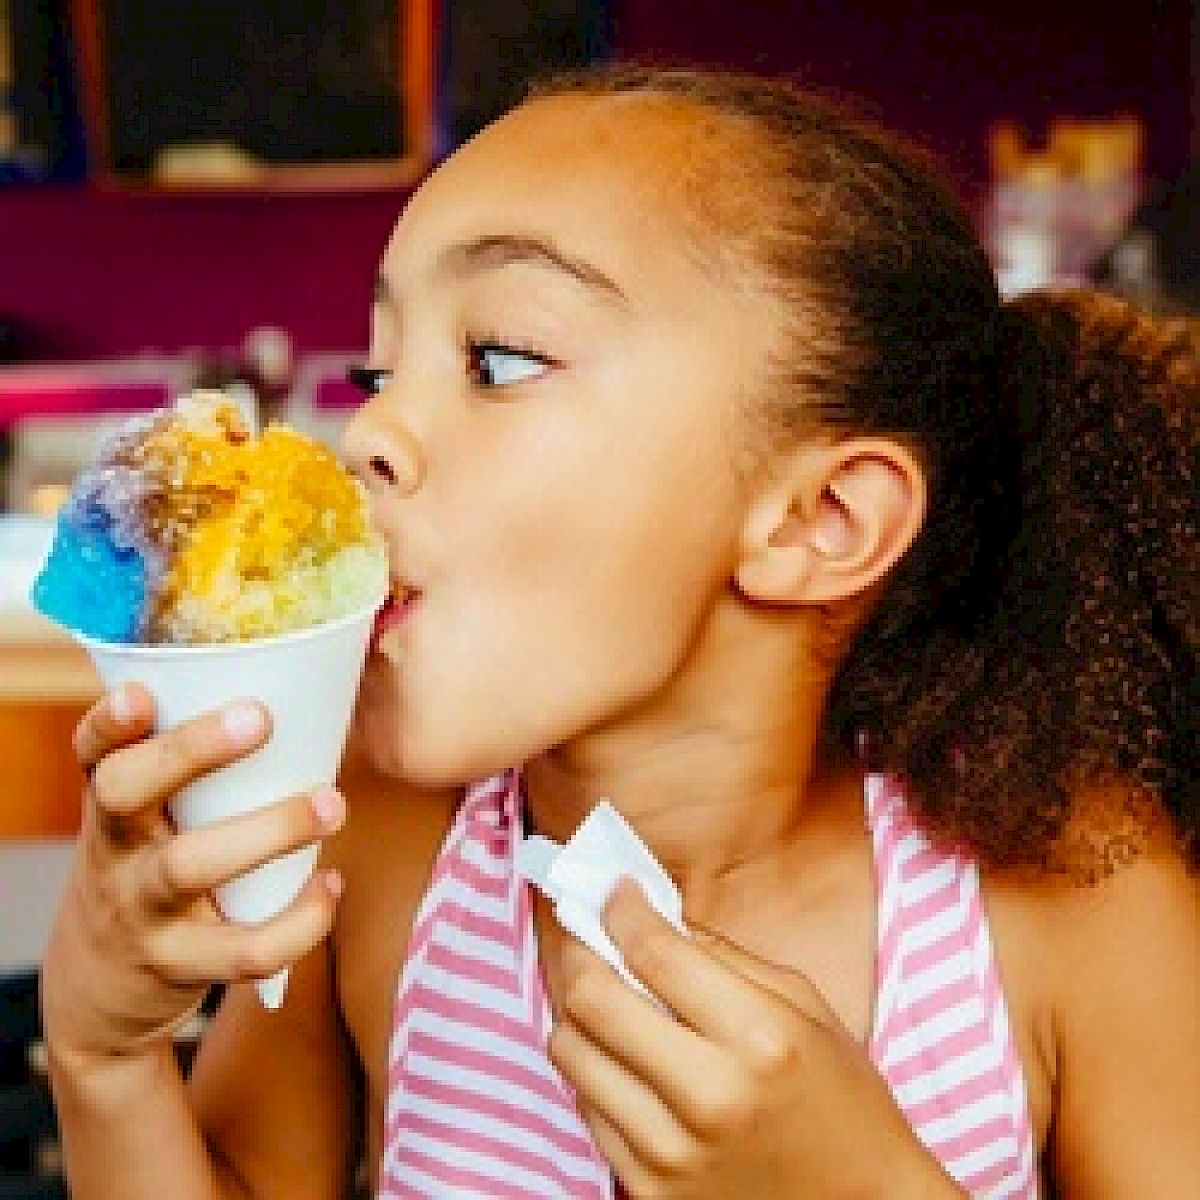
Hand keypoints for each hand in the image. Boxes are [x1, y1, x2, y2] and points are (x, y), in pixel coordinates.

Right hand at [40, 684, 344, 1066]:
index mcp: (112, 802)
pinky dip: (301, 921)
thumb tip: (302, 691)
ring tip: (331, 803)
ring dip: (272, 830)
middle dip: (192, 751)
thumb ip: (193, 765)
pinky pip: (244, 950)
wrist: (103, 984)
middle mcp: (116, 849)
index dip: (109, 722)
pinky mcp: (182, 964)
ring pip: (191, 866)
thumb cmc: (153, 866)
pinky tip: (329, 884)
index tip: (140, 695)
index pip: (94, 751)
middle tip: (261, 717)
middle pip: (126, 794)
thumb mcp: (149, 816)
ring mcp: (143, 909)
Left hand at [548, 880, 964, 1198]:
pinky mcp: (647, 1193)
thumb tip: (650, 913)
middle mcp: (708, 1098)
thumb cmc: (840, 1099)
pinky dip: (596, 1069)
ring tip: (610, 998)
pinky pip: (585, 1107)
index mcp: (759, 1038)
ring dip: (581, 1012)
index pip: (653, 953)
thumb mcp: (804, 1006)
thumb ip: (723, 955)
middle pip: (591, 999)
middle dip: (582, 948)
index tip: (615, 891)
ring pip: (570, 1051)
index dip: (621, 908)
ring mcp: (671, 1154)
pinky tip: (629, 1058)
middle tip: (593, 933)